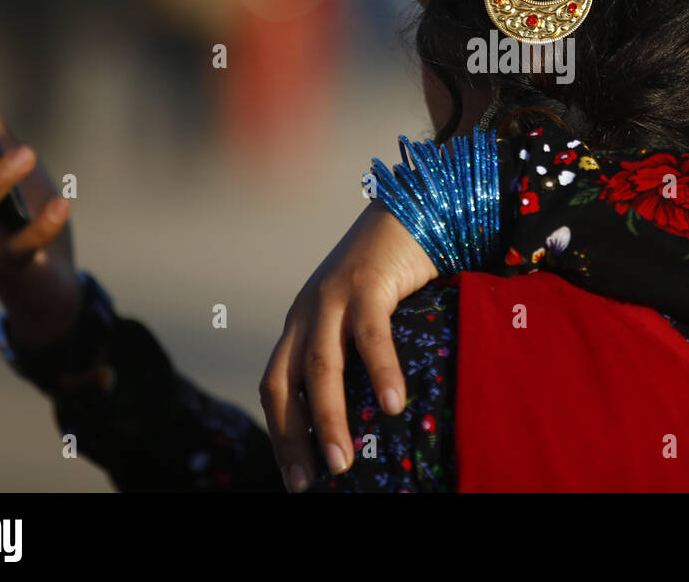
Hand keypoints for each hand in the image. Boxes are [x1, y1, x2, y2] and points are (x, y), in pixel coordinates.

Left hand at [260, 201, 437, 490]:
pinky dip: (379, 372)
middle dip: (293, 437)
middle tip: (308, 482)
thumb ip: (359, 354)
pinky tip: (391, 405)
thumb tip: (375, 418)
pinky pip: (370, 336)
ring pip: (320, 366)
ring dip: (329, 417)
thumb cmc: (396, 269)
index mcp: (302, 322)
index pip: (276, 386)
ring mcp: (333, 296)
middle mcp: (308, 311)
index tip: (295, 476)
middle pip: (286, 383)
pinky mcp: (367, 283)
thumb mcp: (366, 315)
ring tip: (342, 461)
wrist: (412, 207)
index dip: (281, 432)